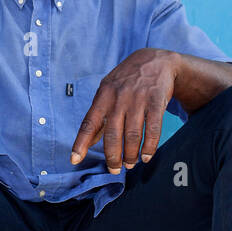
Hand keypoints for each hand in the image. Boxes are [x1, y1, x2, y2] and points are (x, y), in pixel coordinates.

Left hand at [70, 49, 181, 172]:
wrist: (155, 60)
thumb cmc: (127, 81)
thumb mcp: (108, 91)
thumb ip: (99, 116)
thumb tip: (87, 143)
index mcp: (103, 96)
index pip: (89, 123)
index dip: (81, 143)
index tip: (74, 160)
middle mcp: (119, 98)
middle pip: (112, 135)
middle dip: (112, 157)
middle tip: (114, 170)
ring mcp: (138, 99)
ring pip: (132, 135)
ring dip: (130, 155)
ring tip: (130, 164)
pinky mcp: (156, 101)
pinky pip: (152, 129)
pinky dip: (149, 147)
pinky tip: (146, 156)